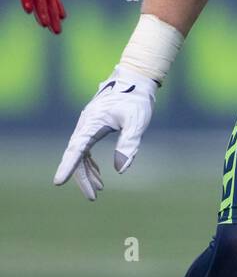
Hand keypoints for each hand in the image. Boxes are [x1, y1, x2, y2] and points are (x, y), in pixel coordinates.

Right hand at [54, 64, 157, 199]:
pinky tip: (99, 175)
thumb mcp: (137, 122)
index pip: (76, 149)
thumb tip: (121, 170)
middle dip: (82, 178)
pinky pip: (86, 148)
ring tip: (99, 189)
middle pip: (77, 155)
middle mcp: (85, 124)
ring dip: (87, 172)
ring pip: (81, 153)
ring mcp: (88, 125)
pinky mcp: (93, 125)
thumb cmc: (136, 98)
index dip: (68, 166)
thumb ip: (129, 144)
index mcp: (92, 122)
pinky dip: (90, 163)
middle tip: (93, 197)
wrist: (135, 78)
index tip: (58, 182)